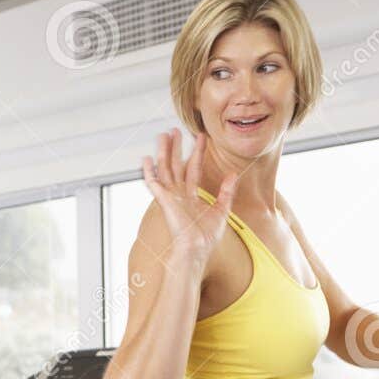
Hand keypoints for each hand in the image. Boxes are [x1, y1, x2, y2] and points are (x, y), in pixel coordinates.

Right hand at [141, 130, 233, 265]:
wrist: (196, 248)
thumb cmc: (206, 236)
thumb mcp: (222, 210)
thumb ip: (226, 192)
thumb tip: (233, 174)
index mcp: (191, 196)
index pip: (193, 168)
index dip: (197, 152)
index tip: (200, 136)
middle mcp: (179, 194)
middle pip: (175, 165)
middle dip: (175, 147)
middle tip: (174, 130)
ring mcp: (170, 197)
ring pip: (165, 169)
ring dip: (163, 152)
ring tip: (162, 135)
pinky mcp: (164, 201)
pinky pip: (153, 184)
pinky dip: (149, 172)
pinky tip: (145, 159)